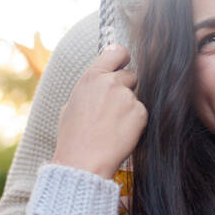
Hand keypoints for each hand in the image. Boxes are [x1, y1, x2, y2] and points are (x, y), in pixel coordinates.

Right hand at [52, 44, 146, 179]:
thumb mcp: (72, 105)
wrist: (82, 162)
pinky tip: (120, 134)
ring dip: (129, 107)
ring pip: (135, 97)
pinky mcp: (139, 113)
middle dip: (125, 89)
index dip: (121, 57)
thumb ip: (90, 88)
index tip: (123, 63)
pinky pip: (141, 113)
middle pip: (130, 75)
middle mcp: (110, 82)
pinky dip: (135, 122)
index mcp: (91, 77)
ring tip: (112, 126)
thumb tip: (100, 83)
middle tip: (113, 109)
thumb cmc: (74, 137)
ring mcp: (127, 97)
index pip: (116, 52)